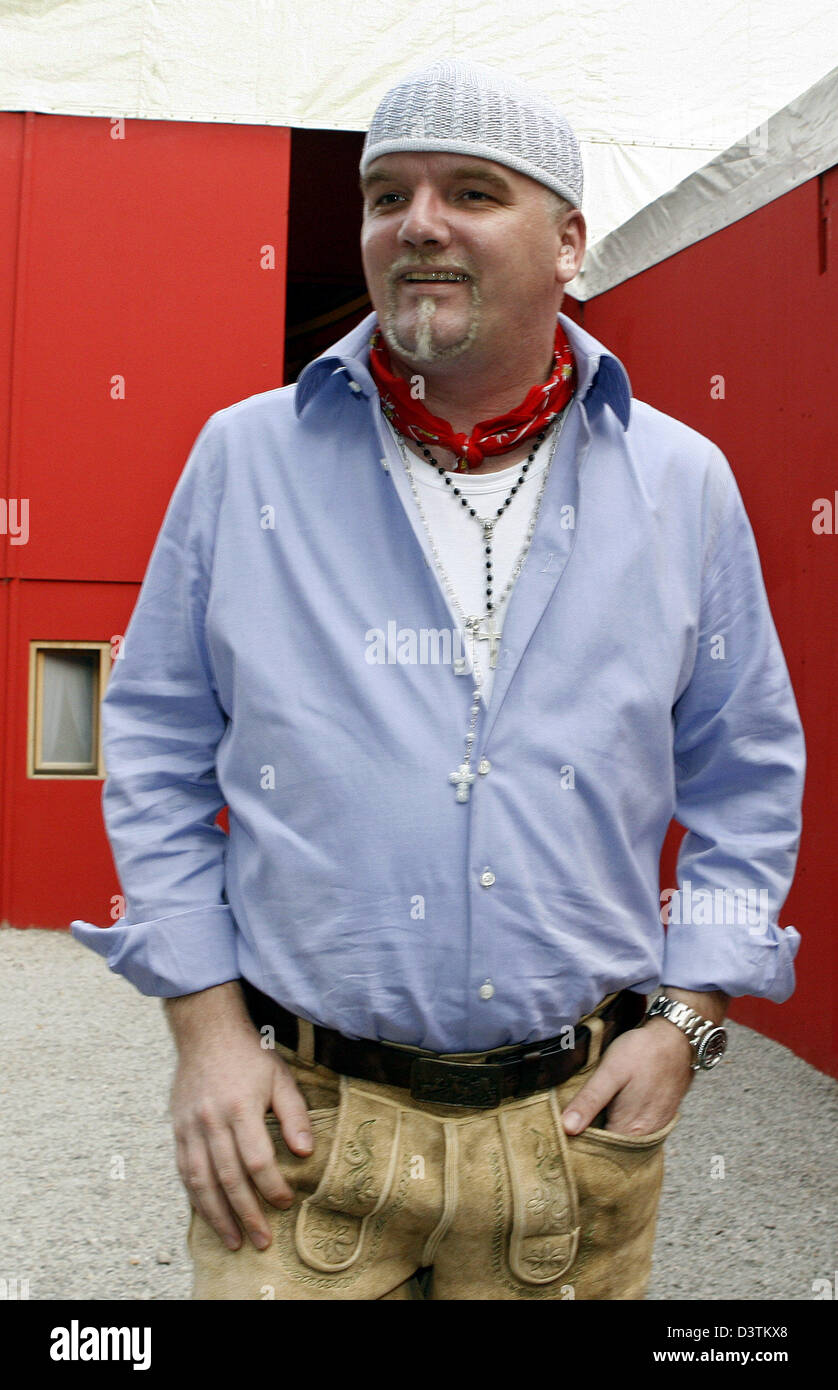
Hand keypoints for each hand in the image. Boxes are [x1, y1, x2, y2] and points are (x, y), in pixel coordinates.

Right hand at [169, 1006, 313, 1251]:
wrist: (207, 1031)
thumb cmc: (250, 1055)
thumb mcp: (281, 1077)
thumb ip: (295, 1115)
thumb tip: (306, 1153)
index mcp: (241, 1107)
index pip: (256, 1160)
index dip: (271, 1187)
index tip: (285, 1203)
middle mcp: (211, 1120)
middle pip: (229, 1178)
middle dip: (246, 1214)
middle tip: (261, 1240)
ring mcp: (190, 1126)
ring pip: (201, 1181)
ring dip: (217, 1216)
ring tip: (233, 1240)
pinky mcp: (178, 1129)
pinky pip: (184, 1170)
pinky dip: (195, 1197)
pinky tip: (208, 1214)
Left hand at [561, 1017, 693, 1136]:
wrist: (677, 1037)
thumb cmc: (642, 1051)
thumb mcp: (609, 1071)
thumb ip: (589, 1101)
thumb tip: (567, 1128)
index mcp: (631, 1129)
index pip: (601, 1153)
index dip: (582, 1147)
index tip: (565, 1138)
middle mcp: (648, 1135)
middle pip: (615, 1149)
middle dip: (594, 1142)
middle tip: (574, 1128)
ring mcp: (658, 1126)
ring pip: (627, 1140)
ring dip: (609, 1133)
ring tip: (590, 1120)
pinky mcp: (663, 1115)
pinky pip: (639, 1130)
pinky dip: (624, 1125)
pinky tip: (613, 1112)